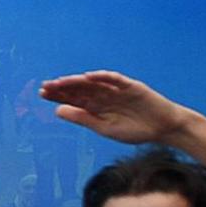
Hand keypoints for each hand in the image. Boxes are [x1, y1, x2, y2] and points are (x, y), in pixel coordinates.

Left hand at [41, 71, 205, 163]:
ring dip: (77, 81)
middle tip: (45, 86)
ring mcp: (117, 89)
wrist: (163, 129)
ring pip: (93, 82)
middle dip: (63, 87)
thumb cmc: (135, 130)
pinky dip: (102, 77)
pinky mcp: (131, 86)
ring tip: (61, 81)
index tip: (41, 93)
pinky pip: (115, 79)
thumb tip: (57, 111)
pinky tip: (89, 76)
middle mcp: (104, 95)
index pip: (73, 98)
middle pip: (80, 88)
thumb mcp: (104, 127)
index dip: (58, 95)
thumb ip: (83, 118)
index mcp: (96, 107)